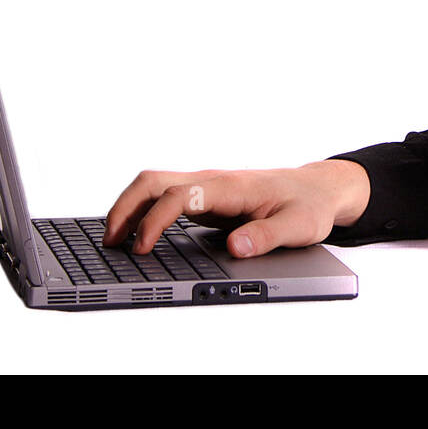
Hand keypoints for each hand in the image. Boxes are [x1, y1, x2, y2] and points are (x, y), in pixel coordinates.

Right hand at [102, 160, 370, 256]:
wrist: (318, 189)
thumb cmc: (309, 206)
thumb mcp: (298, 226)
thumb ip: (267, 236)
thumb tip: (236, 247)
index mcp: (231, 186)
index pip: (180, 195)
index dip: (156, 220)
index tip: (141, 246)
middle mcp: (212, 181)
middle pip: (154, 181)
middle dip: (125, 208)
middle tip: (109, 242)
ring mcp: (206, 187)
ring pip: (155, 185)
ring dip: (129, 208)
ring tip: (112, 242)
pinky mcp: (205, 198)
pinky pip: (164, 198)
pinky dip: (142, 211)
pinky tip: (135, 235)